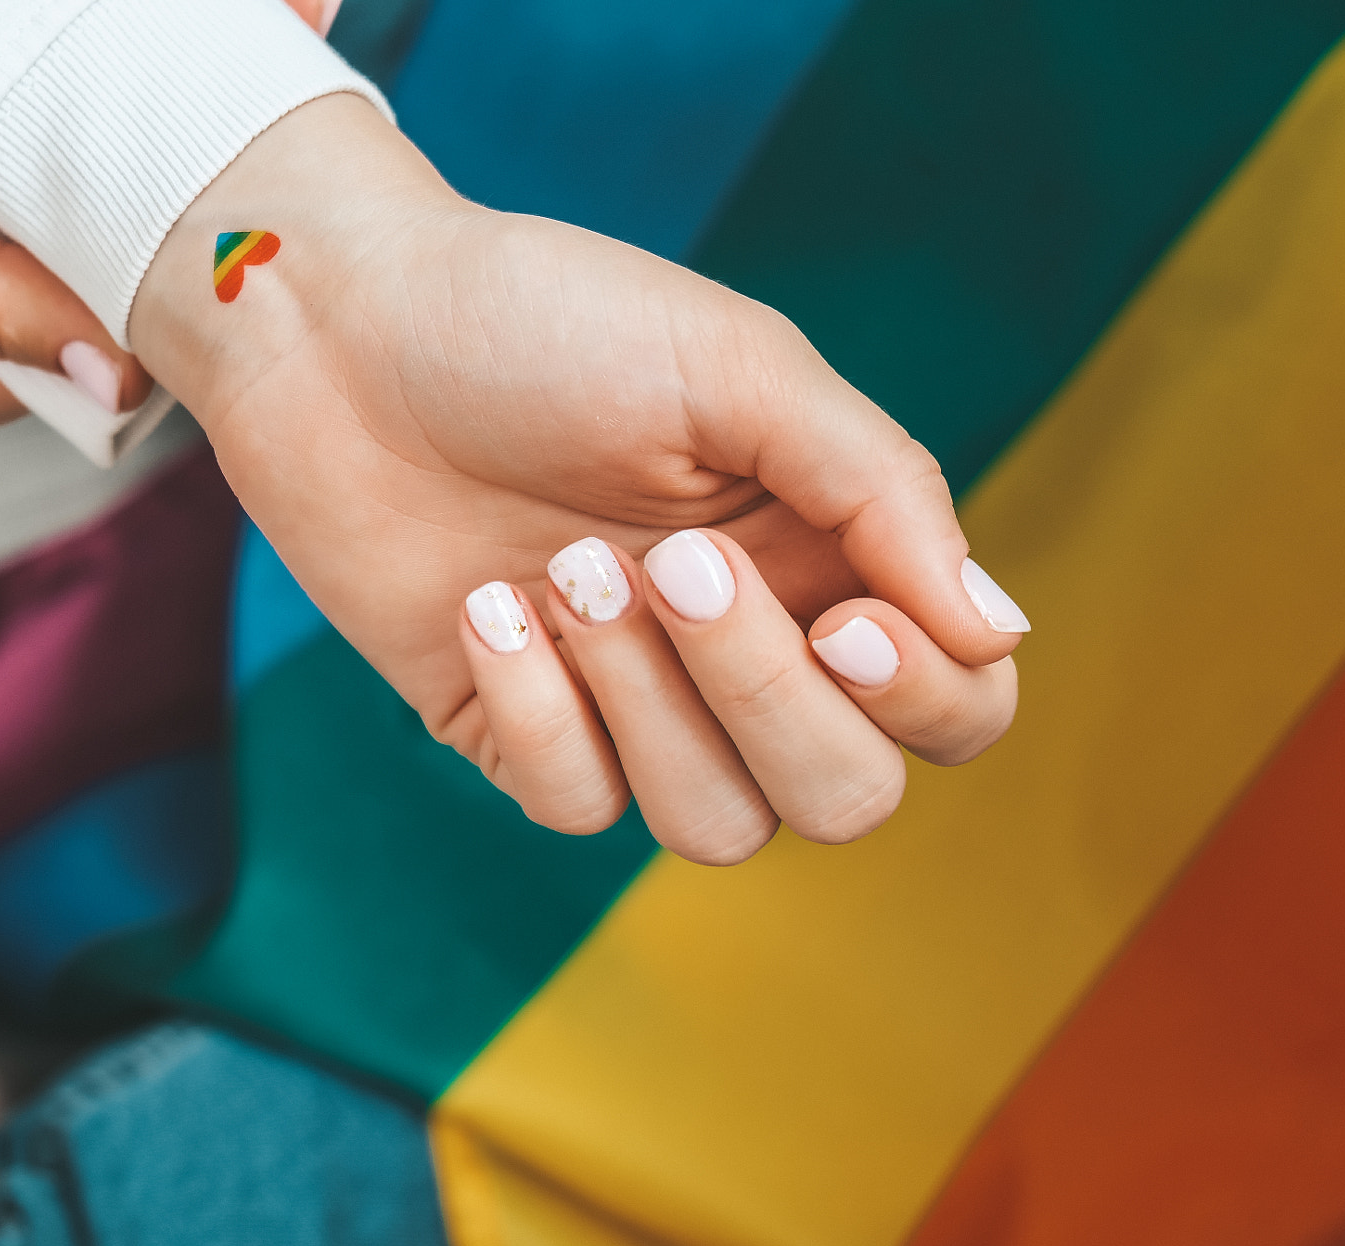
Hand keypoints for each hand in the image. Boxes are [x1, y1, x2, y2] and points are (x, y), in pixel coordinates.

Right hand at [0, 0, 147, 424]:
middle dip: (129, 203)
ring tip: (75, 91)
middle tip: (129, 128)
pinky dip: (38, 99)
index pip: (119, 348)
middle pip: (112, 272)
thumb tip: (123, 375)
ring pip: (83, 196)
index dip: (150, 283)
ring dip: (84, 140)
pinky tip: (28, 70)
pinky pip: (33, 133)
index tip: (171, 207)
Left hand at [133, 96, 1023, 862]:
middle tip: (667, 562)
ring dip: (643, 701)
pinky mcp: (518, 732)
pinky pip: (574, 807)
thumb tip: (998, 631)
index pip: (953, 707)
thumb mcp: (736, 367)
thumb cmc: (545, 321)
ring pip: (715, 825)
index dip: (922, 699)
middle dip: (762, 699)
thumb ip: (878, 490)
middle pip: (842, 796)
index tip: (845, 620)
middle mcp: (742, 649)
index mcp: (824, 556)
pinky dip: (534, 709)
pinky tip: (485, 602)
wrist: (345, 331)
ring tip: (563, 567)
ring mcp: (628, 704)